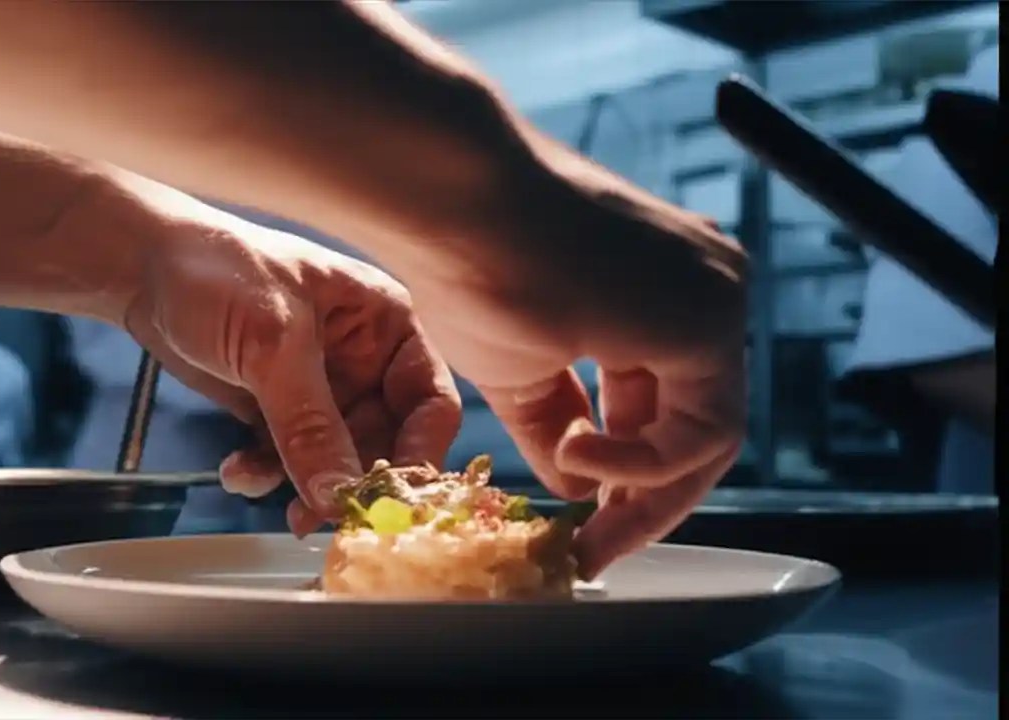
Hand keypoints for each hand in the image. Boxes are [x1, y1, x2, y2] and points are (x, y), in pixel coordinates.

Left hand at [99, 175, 460, 535]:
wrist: (141, 266)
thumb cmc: (217, 271)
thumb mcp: (272, 344)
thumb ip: (309, 424)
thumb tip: (338, 497)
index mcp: (384, 323)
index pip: (430, 402)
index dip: (419, 453)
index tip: (390, 499)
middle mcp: (363, 359)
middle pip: (382, 442)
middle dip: (348, 480)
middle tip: (315, 516)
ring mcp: (320, 386)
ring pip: (333, 459)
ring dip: (300, 483)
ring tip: (259, 486)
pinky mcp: (277, 407)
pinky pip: (289, 458)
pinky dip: (266, 472)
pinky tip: (235, 469)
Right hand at [381, 144, 748, 578]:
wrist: (456, 204)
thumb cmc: (471, 265)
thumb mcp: (519, 369)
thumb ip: (557, 426)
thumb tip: (578, 490)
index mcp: (657, 293)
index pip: (666, 405)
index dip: (626, 471)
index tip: (587, 521)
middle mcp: (701, 290)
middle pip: (695, 424)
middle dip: (643, 498)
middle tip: (596, 547)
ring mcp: (713, 299)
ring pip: (706, 433)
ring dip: (642, 491)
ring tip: (583, 519)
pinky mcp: (710, 320)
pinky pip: (701, 430)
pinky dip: (641, 463)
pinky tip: (578, 455)